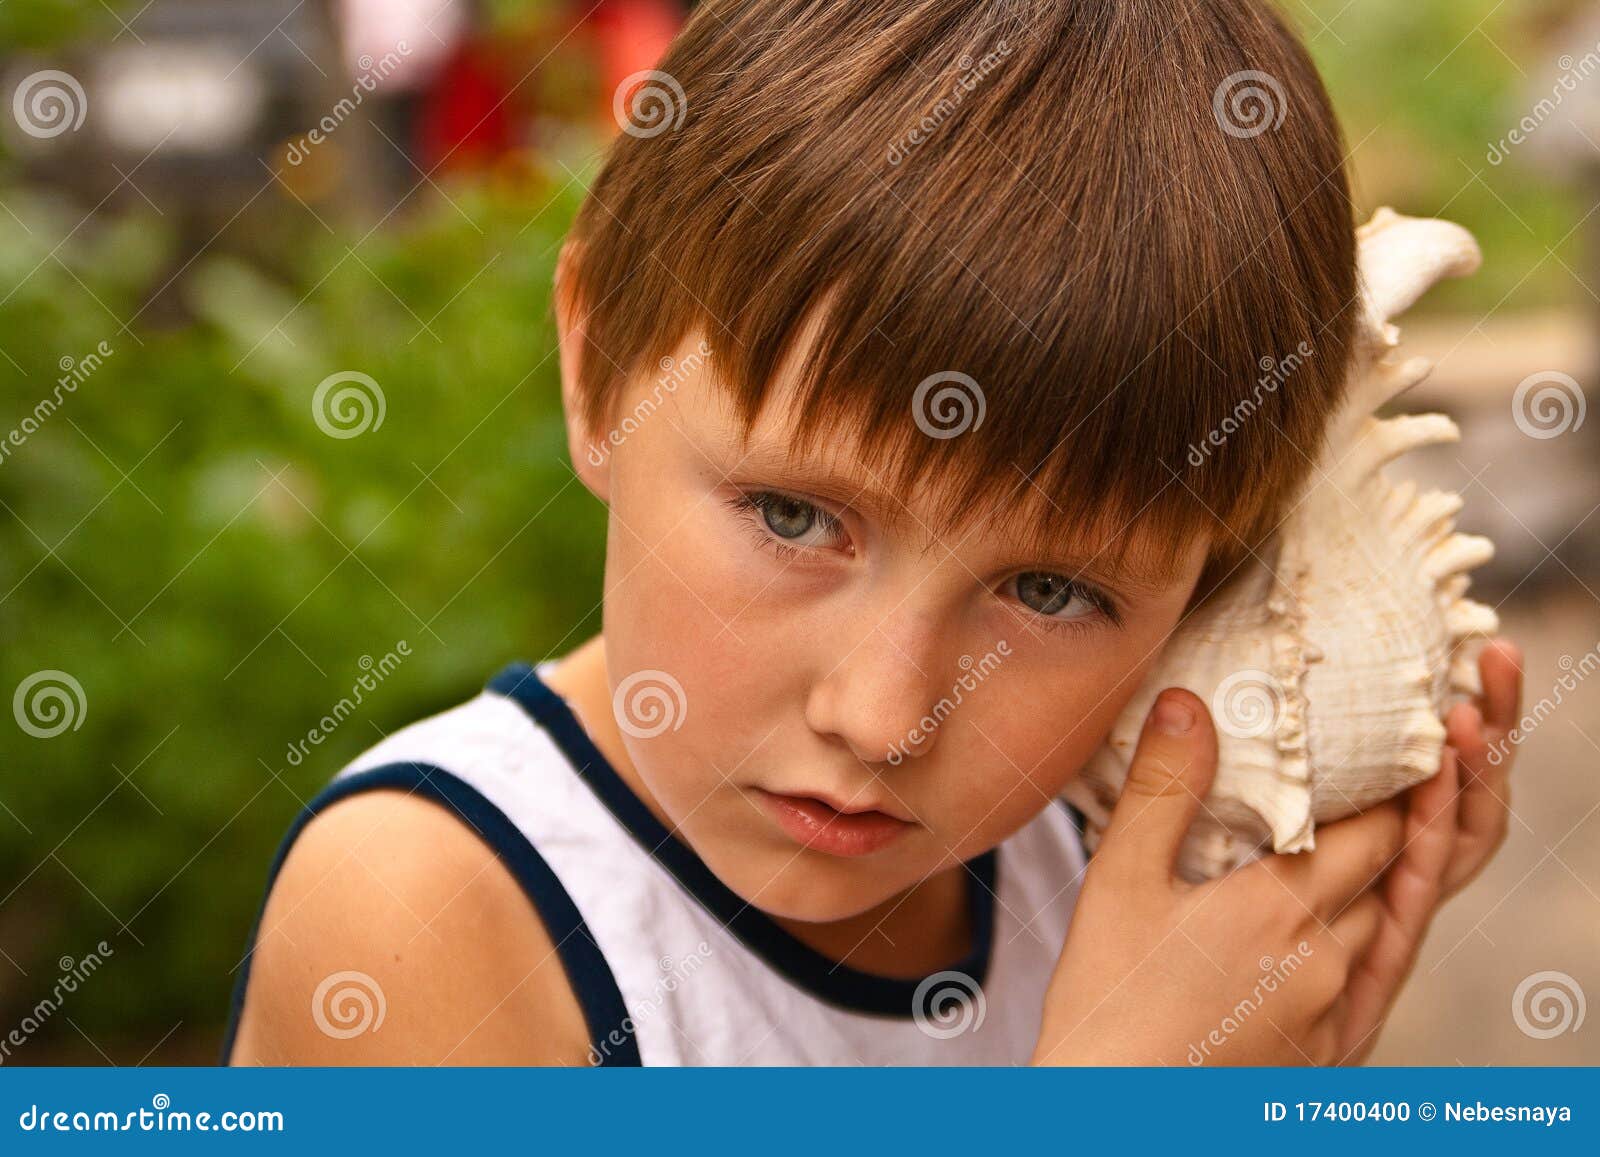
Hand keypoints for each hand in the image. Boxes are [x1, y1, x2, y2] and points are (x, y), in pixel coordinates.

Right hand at [1032, 636, 1522, 1066]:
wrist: (1111, 1117)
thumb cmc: (1106, 1003)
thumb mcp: (1118, 882)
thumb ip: (1163, 790)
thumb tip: (1187, 704)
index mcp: (1280, 909)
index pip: (1377, 832)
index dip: (1392, 788)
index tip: (1389, 747)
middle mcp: (1324, 963)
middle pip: (1388, 879)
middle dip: (1386, 830)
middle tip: (1370, 784)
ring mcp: (1328, 1018)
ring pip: (1379, 935)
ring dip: (1369, 890)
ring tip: (1341, 851)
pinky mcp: (1322, 1058)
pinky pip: (1361, 988)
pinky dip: (1354, 948)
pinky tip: (1321, 935)